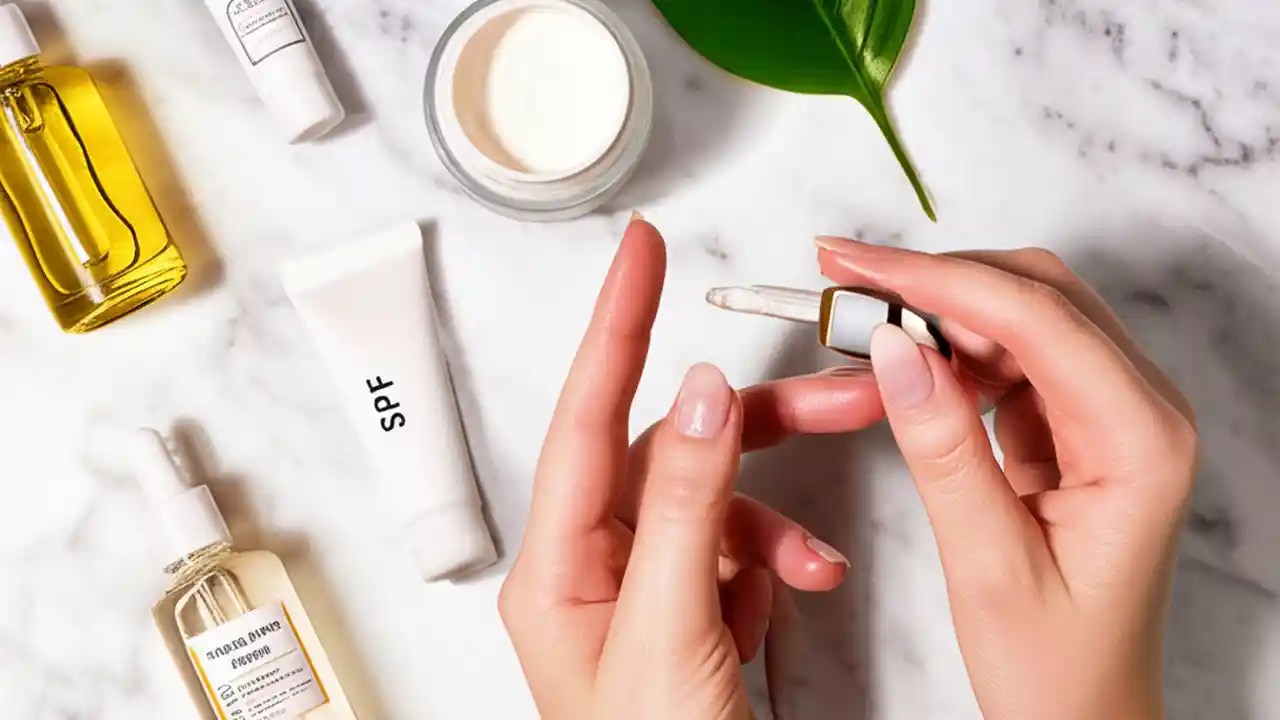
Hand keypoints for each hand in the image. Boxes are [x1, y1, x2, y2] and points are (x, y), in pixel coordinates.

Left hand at [500, 219, 884, 718]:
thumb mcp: (670, 637)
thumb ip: (684, 506)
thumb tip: (702, 392)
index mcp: (557, 569)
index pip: (585, 418)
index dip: (615, 325)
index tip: (641, 251)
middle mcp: (593, 567)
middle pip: (675, 452)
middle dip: (761, 428)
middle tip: (848, 393)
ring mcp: (646, 590)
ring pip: (719, 503)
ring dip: (781, 519)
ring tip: (825, 565)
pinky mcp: (693, 613)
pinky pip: (740, 552)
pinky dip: (780, 561)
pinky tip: (797, 592)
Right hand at [817, 237, 1196, 719]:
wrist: (1085, 714)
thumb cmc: (1055, 665)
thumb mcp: (986, 564)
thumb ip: (941, 448)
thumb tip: (891, 347)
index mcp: (1141, 442)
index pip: (1037, 319)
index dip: (938, 281)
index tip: (854, 266)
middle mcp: (1142, 411)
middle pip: (1038, 296)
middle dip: (936, 277)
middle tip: (842, 276)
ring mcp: (1112, 413)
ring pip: (1023, 315)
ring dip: (939, 306)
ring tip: (855, 313)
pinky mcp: (1077, 425)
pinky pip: (1012, 356)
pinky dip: (952, 346)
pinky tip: (902, 355)